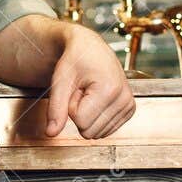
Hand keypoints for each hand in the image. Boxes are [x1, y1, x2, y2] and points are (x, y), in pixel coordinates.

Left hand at [44, 25, 134, 139]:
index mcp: (110, 89)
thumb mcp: (61, 81)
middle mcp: (124, 98)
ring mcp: (129, 105)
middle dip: (80, 113)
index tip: (76, 88)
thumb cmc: (76, 59)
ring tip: (90, 93)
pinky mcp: (130, 109)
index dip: (72, 106)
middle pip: (90, 131)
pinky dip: (98, 117)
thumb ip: (56, 109)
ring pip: (98, 134)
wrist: (92, 48)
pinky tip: (98, 99)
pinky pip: (107, 130)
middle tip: (82, 91)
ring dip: (88, 115)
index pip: (81, 122)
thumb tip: (51, 133)